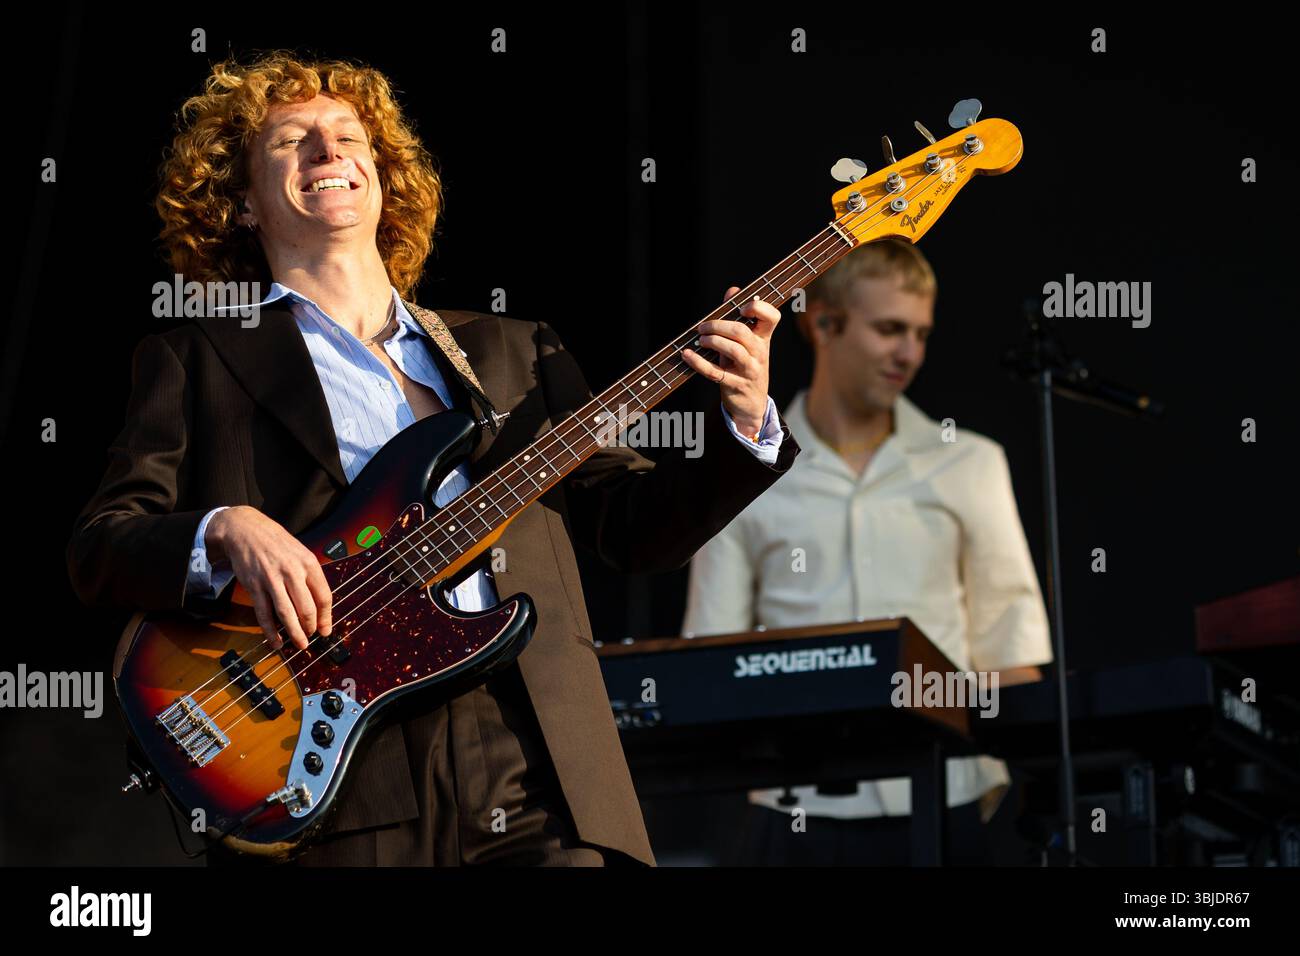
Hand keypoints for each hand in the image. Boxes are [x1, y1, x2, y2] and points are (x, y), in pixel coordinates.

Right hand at [206, 505, 332, 650]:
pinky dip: (270, 631)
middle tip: (312, 637)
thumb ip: (310, 576)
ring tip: (300, 645)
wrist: (246, 530)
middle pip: (307, 608)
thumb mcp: (301, 552)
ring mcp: (272, 580)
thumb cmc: (277, 543)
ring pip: (286, 614)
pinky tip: (276, 642)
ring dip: (295, 634)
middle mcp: (292, 572)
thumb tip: (320, 605)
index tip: (326, 629)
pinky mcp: (254, 586)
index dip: (326, 617)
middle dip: (311, 628)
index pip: (324, 596)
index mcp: (309, 563)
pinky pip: (264, 614)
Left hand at [681, 285, 779, 435]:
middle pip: (741, 331)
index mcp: (763, 338)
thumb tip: (732, 290)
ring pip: (733, 350)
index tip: (742, 308)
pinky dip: (698, 363)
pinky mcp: (734, 385)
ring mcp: (749, 370)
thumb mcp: (746, 342)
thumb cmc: (745, 365)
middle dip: (718, 325)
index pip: (772, 317)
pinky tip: (687, 354)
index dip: (759, 307)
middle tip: (703, 327)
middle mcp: (759, 353)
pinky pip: (715, 373)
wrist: (752, 403)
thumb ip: (737, 316)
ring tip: (700, 340)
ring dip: (712, 341)